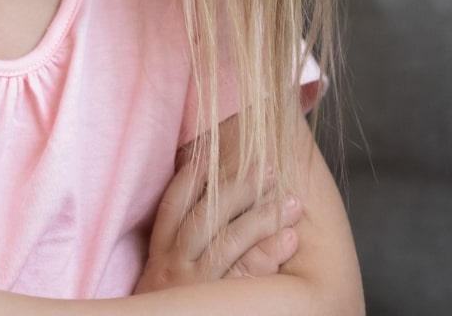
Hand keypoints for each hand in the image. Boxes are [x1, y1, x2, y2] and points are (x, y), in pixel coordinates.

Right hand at [132, 153, 301, 292]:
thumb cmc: (166, 310)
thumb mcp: (160, 280)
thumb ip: (177, 248)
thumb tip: (206, 211)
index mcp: (158, 255)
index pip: (173, 205)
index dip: (193, 177)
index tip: (214, 153)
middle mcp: (174, 266)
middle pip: (206, 215)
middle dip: (238, 188)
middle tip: (270, 168)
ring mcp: (195, 286)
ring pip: (229, 241)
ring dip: (263, 216)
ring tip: (293, 202)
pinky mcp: (217, 305)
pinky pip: (246, 275)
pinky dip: (270, 254)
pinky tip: (290, 240)